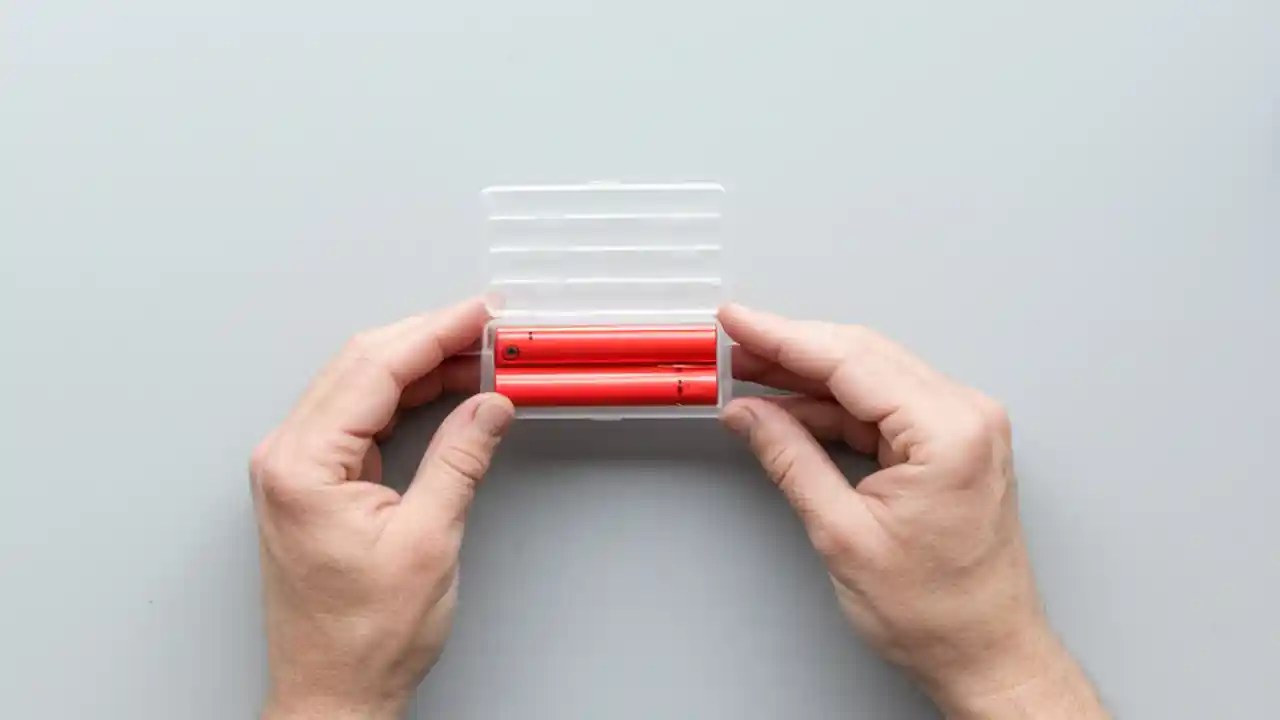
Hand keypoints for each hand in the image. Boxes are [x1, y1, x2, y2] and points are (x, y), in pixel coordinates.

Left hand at [249, 299, 513, 719]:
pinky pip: (360, 418)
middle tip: (487, 329)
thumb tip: (489, 404)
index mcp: (303, 465)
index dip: (435, 332)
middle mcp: (287, 457)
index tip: (480, 315)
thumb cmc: (363, 637)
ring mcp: (296, 468)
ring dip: (419, 367)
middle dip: (428, 339)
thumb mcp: (428, 542)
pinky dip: (404, 399)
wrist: (333, 692)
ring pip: (360, 386)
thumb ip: (460, 460)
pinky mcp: (313, 482)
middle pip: (362, 366)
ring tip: (478, 358)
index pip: (374, 369)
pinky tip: (444, 393)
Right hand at [720, 304, 1105, 718]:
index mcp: (949, 432)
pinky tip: (791, 409)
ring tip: (750, 375)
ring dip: (809, 377)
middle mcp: (966, 416)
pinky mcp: (952, 443)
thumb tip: (751, 414)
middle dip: (791, 350)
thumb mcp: (843, 534)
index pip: (850, 360)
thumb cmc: (938, 613)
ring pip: (870, 377)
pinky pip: (883, 406)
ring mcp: (964, 427)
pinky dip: (835, 405)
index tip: (738, 322)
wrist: (987, 654)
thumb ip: (790, 459)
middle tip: (734, 344)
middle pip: (862, 356)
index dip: (782, 336)